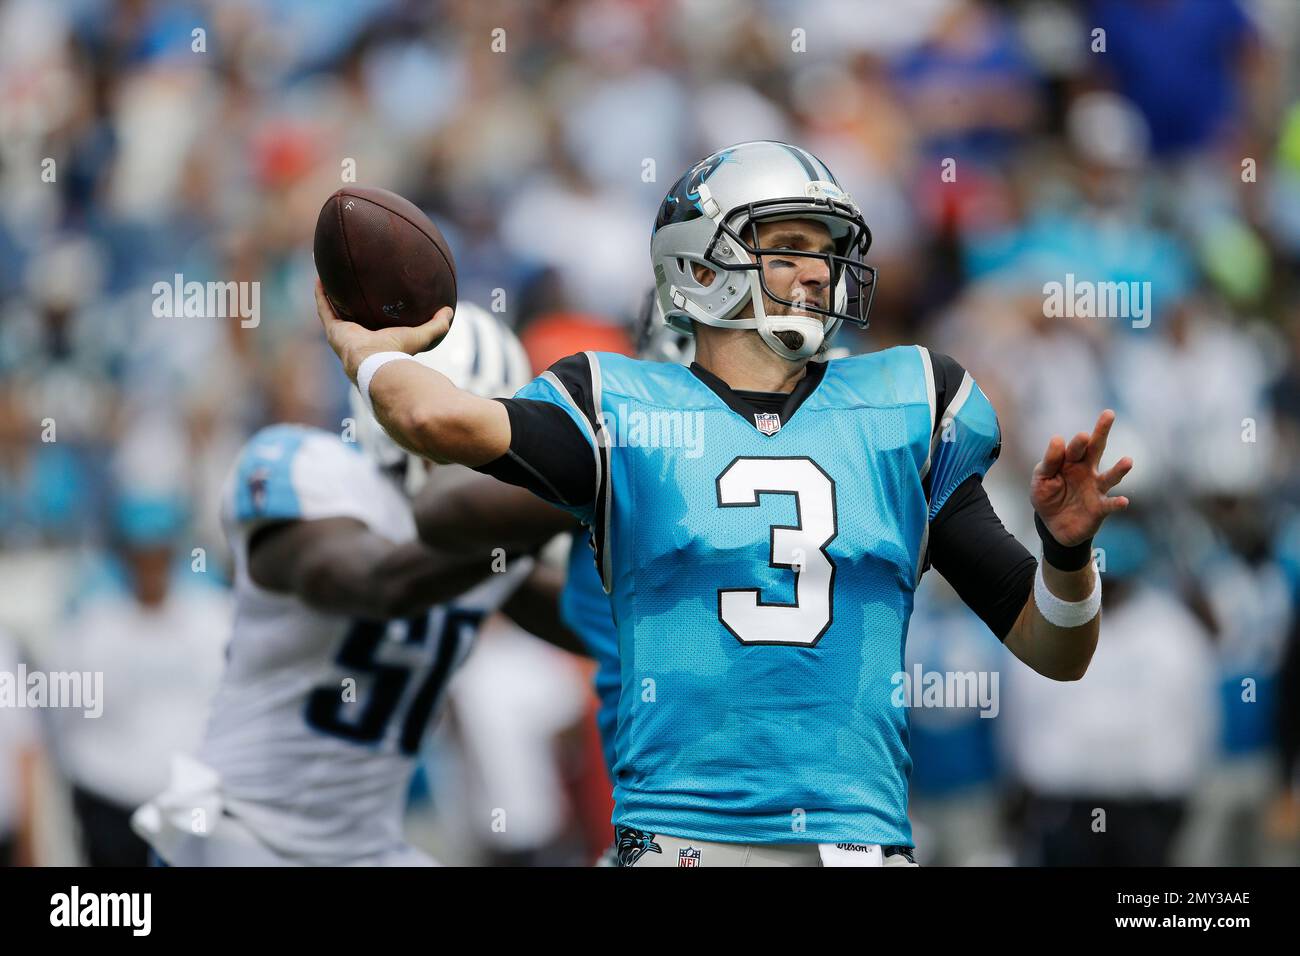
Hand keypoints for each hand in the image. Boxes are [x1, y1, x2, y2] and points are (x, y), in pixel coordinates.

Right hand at [314, 280, 453, 381]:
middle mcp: (357, 339)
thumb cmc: (398, 352)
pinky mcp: (333, 331)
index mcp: (376, 342)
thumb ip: (437, 325)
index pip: (374, 325)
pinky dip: (321, 294)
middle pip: (352, 317)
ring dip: (331, 296)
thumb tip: (450, 311)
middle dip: (350, 304)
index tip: (374, 299)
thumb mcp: (421, 335)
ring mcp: (343, 335)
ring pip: (334, 311)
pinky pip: (324, 308)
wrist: (376, 363)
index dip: (373, 313)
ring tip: (330, 277)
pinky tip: (321, 277)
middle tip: (350, 286)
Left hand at [1031, 409, 1132, 546]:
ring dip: (1119, 470)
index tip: (1081, 436)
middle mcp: (1087, 470)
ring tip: (1128, 461)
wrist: (1053, 525)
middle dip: (1101, 432)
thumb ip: (1049, 461)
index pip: (1075, 447)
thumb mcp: (1041, 478)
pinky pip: (1110, 505)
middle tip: (1108, 414)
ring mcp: (1096, 488)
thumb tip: (1058, 438)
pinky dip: (1117, 503)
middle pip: (1096, 449)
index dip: (1077, 442)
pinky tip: (1123, 501)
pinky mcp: (1100, 508)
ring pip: (1110, 477)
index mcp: (1071, 461)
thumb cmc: (1048, 496)